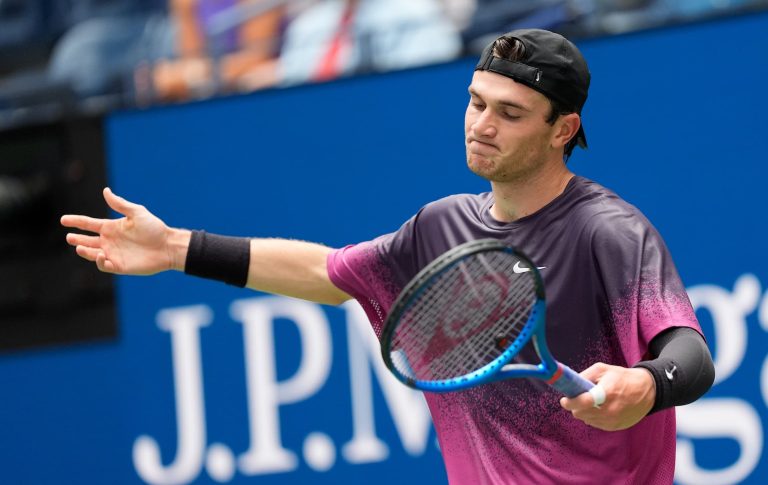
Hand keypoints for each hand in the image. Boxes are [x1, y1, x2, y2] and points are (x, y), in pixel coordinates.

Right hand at [61, 188, 188, 274]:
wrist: (168, 245)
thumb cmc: (154, 228)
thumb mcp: (137, 213)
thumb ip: (120, 204)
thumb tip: (105, 190)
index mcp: (111, 227)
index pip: (89, 224)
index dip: (76, 221)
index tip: (63, 220)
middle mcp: (110, 241)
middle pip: (87, 240)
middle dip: (76, 239)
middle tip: (69, 237)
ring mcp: (114, 254)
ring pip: (92, 254)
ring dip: (85, 251)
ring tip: (79, 246)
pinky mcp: (120, 266)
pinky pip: (104, 265)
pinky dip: (100, 262)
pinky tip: (101, 256)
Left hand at [559, 363, 655, 430]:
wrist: (647, 391)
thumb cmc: (622, 377)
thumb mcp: (602, 369)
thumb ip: (584, 376)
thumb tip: (569, 385)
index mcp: (606, 393)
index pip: (583, 402)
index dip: (570, 402)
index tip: (564, 400)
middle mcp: (610, 410)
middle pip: (581, 413)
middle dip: (576, 405)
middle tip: (580, 397)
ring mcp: (613, 421)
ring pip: (586, 419)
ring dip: (584, 411)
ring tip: (593, 401)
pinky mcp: (615, 427)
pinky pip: (595, 424)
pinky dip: (593, 416)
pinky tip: (600, 408)